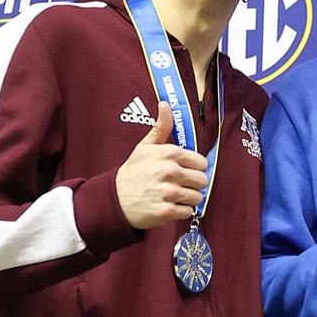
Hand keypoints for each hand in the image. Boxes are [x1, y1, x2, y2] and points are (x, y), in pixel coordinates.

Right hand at [115, 101, 209, 228]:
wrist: (115, 198)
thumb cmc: (133, 171)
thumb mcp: (145, 146)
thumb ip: (161, 127)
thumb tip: (166, 104)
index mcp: (169, 153)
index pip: (201, 163)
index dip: (194, 168)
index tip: (184, 171)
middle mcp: (170, 171)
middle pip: (202, 181)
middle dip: (193, 185)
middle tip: (179, 185)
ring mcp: (168, 192)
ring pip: (197, 197)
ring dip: (188, 199)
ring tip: (174, 196)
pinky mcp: (165, 211)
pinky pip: (188, 212)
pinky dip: (181, 211)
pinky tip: (170, 206)